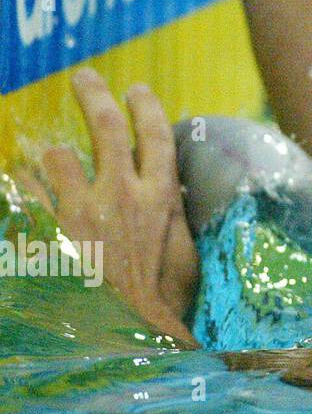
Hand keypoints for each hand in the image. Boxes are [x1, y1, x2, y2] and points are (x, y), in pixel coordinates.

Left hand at [18, 69, 198, 347]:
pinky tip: (22, 183)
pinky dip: (25, 185)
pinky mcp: (49, 233)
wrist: (129, 336)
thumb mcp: (186, 253)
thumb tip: (170, 195)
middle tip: (83, 76)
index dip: (146, 106)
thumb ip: (175, 217)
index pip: (156, 135)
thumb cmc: (166, 301)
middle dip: (95, 96)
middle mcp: (120, 193)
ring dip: (56, 154)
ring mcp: (80, 212)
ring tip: (53, 155)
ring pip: (60, 157)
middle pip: (108, 128)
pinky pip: (27, 195)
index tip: (137, 89)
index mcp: (159, 196)